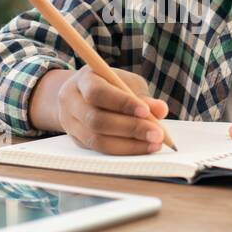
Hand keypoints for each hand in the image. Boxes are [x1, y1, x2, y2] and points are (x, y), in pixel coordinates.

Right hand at [46, 66, 170, 154]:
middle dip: (130, 128)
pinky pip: (100, 150)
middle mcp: (71, 102)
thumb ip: (142, 96)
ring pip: (96, 140)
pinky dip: (123, 151)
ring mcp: (71, 124)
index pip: (98, 92)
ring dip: (129, 145)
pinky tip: (142, 148)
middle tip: (157, 134)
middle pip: (96, 120)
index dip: (121, 103)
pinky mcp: (78, 141)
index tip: (145, 111)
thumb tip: (160, 110)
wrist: (82, 96)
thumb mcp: (127, 82)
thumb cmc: (110, 86)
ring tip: (154, 144)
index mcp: (83, 80)